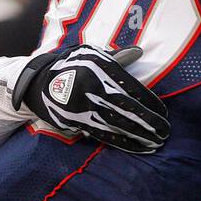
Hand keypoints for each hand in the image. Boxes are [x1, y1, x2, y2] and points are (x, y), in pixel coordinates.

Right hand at [11, 44, 169, 152]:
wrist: (36, 81)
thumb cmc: (72, 65)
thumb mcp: (90, 54)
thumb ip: (116, 57)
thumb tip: (139, 53)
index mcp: (98, 66)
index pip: (130, 87)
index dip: (149, 102)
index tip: (164, 113)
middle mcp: (90, 85)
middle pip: (126, 108)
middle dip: (148, 122)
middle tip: (165, 132)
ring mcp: (82, 104)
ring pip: (116, 124)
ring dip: (139, 136)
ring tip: (156, 143)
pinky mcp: (75, 120)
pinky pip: (103, 134)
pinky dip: (123, 142)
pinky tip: (137, 147)